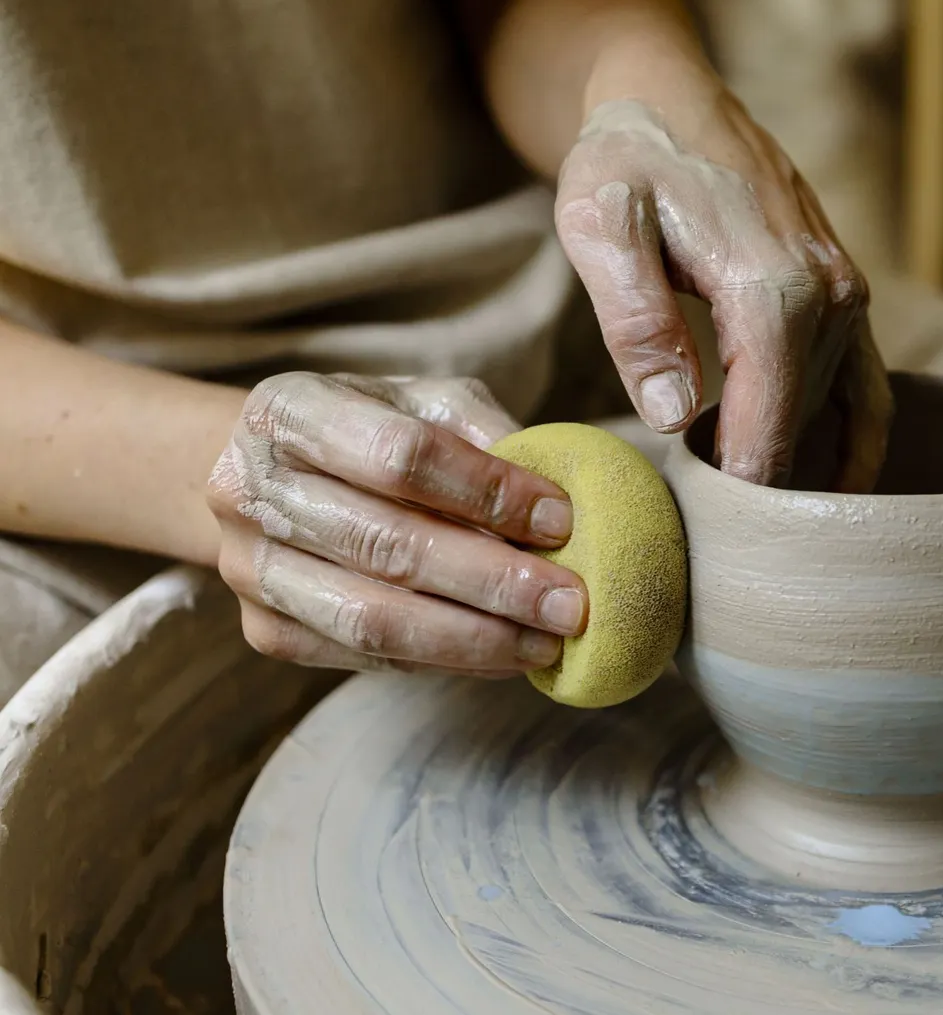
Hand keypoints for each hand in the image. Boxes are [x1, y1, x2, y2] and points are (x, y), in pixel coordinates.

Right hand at [207, 373, 587, 674]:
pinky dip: (443, 662)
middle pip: (387, 545)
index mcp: (287, 411)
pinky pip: (364, 657)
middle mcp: (248, 488)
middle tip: (570, 604)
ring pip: (371, 618)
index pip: (400, 455)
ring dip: (472, 639)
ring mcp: (248, 566)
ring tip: (545, 644)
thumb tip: (555, 496)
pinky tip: (504, 657)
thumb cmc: (370, 429)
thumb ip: (483, 434)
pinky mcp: (263, 629)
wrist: (271, 476)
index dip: (488, 491)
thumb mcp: (423, 403)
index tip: (562, 520)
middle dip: (493, 581)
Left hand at [554, 94, 889, 489]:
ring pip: (835, 417)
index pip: (768, 427)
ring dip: (793, 465)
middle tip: (697, 519)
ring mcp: (851, 298)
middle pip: (801, 430)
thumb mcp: (599, 226)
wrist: (670, 98)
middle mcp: (831, 295)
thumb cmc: (626, 162)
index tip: (699, 526)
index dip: (737, 490)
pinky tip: (822, 488)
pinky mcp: (851, 298)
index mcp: (774, 288)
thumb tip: (674, 414)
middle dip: (754, 484)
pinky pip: (871, 392)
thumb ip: (634, 319)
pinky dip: (853, 445)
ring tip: (734, 505)